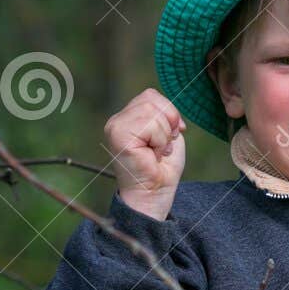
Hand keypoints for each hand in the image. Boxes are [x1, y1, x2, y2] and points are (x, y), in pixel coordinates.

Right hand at [104, 88, 185, 220]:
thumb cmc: (161, 168)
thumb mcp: (168, 134)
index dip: (169, 112)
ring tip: (157, 152)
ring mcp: (115, 127)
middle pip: (151, 99)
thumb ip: (165, 115)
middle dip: (169, 122)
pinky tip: (152, 156)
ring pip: (152, 111)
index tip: (173, 134)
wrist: (154, 193)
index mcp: (127, 118)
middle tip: (164, 146)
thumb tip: (170, 108)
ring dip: (164, 135)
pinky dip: (160, 141)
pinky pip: (150, 124)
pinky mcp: (119, 136)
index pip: (151, 95)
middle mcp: (117, 120)